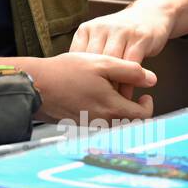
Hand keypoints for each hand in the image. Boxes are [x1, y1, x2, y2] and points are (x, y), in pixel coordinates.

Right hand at [27, 52, 156, 123]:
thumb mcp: (101, 63)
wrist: (35, 84)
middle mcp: (102, 122)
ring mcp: (89, 125)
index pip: (143, 116)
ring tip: (108, 91)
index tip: (144, 94)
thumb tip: (151, 79)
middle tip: (129, 93)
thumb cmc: (65, 72)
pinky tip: (91, 96)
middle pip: (129, 122)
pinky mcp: (77, 124)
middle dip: (133, 109)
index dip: (147, 105)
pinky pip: (97, 122)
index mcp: (112, 108)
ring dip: (117, 111)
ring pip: (113, 123)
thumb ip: (130, 71)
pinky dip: (101, 112)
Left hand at [69, 3, 172, 100]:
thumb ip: (87, 57)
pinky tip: (126, 96)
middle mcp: (101, 28)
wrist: (151, 14)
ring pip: (112, 64)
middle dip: (92, 85)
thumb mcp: (99, 39)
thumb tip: (72, 84)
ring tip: (109, 104)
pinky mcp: (140, 38)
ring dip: (111, 87)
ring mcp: (121, 31)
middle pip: (93, 62)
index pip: (76, 57)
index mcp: (86, 30)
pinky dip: (128, 83)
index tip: (76, 96)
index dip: (77, 79)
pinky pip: (131, 64)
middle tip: (91, 106)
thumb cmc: (121, 34)